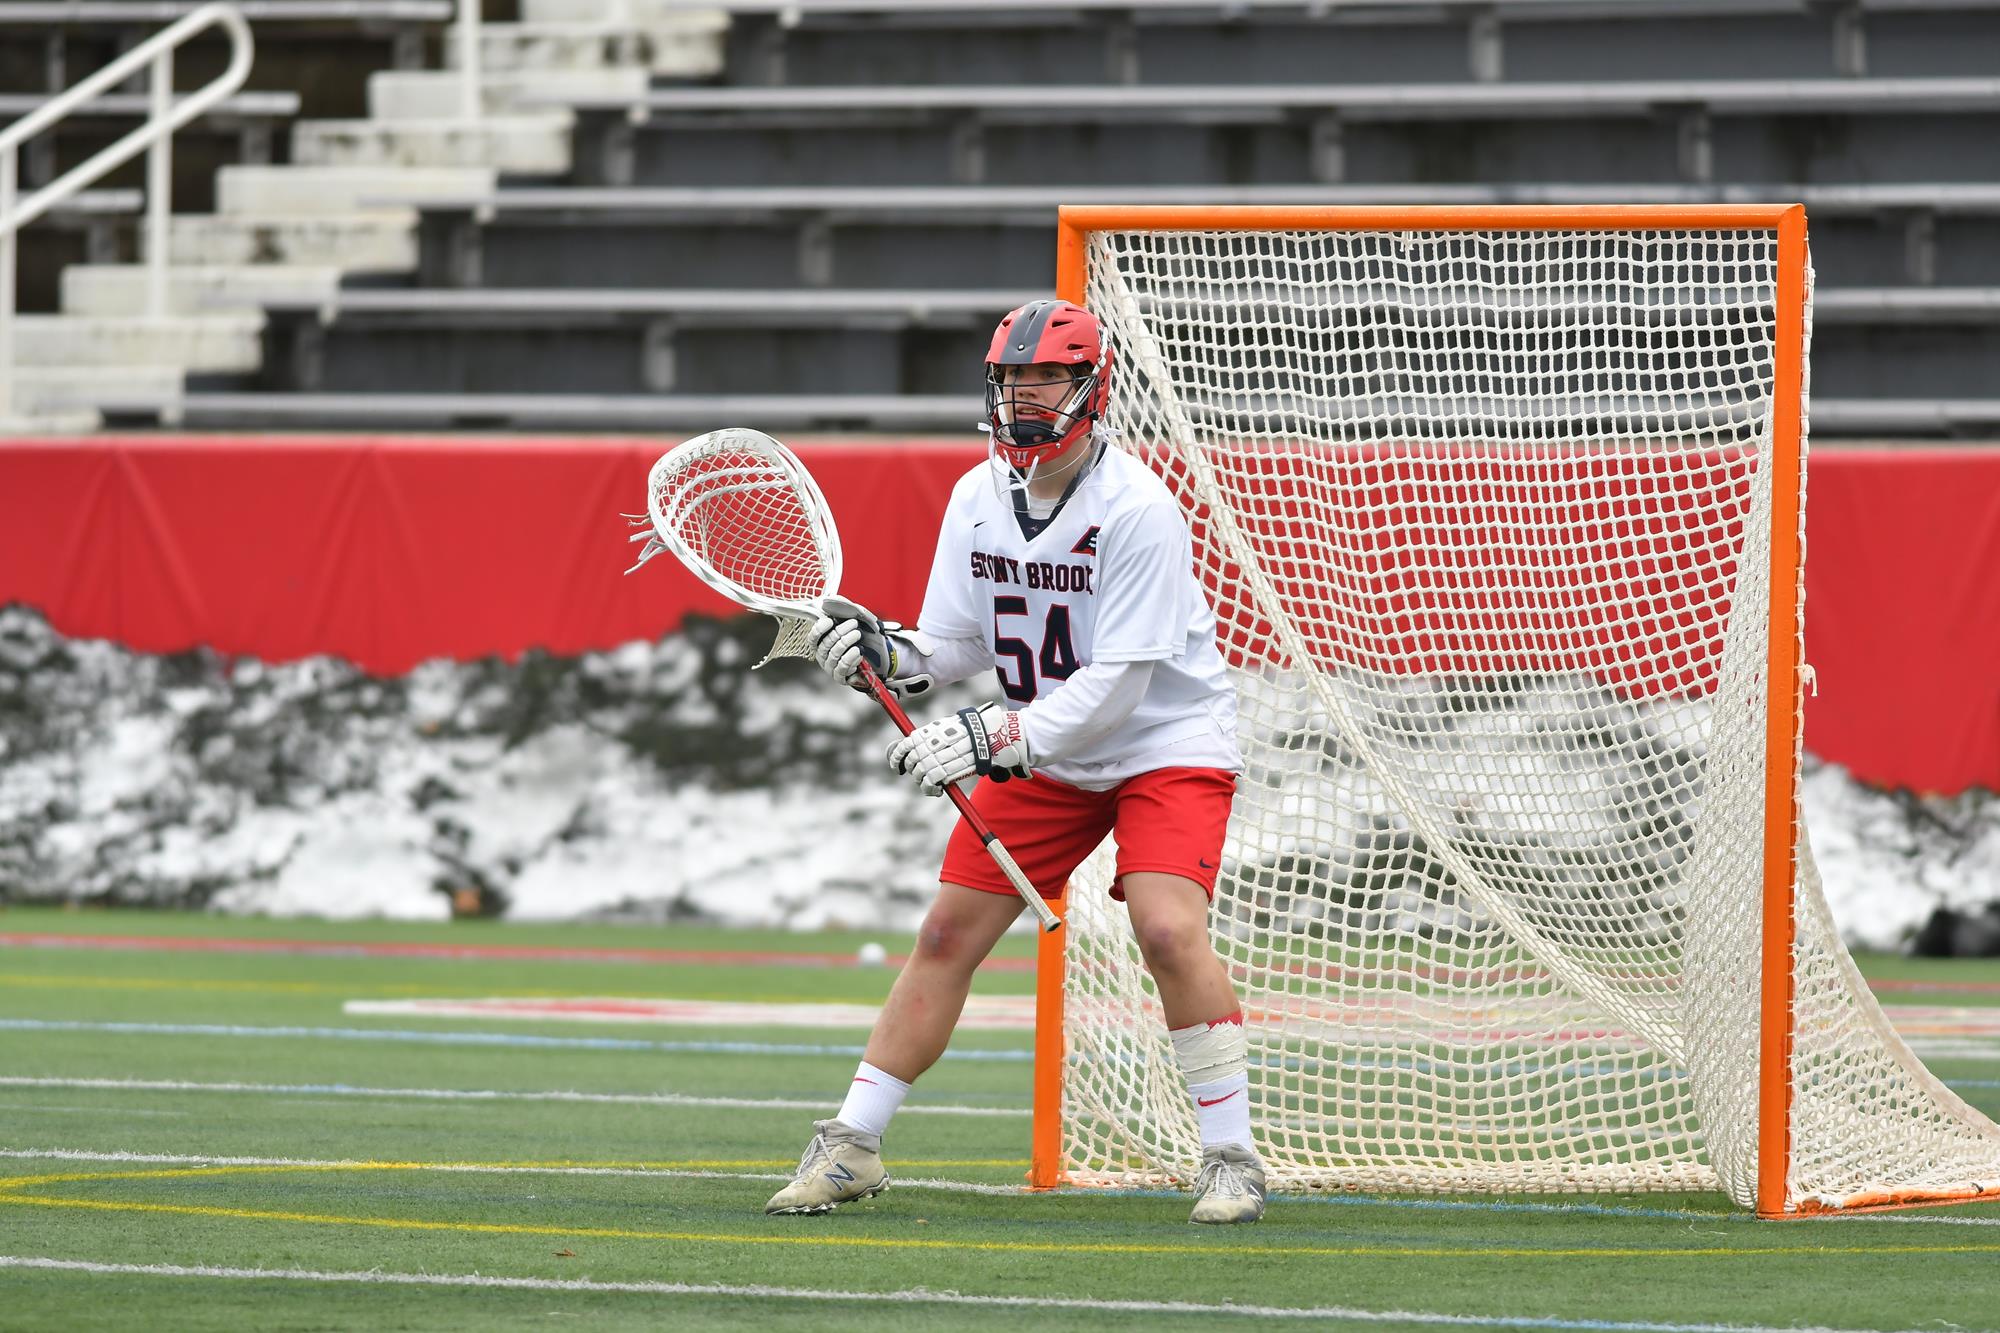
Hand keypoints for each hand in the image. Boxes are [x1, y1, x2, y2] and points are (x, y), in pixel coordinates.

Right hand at [809, 595, 933, 699]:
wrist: (882, 654)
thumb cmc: (866, 636)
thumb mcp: (859, 619)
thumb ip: (846, 609)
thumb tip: (831, 600)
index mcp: (823, 641)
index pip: (813, 638)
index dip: (818, 629)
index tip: (829, 620)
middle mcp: (824, 656)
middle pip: (825, 644)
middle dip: (840, 632)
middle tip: (854, 624)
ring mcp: (831, 667)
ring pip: (833, 655)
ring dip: (846, 642)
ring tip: (858, 634)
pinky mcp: (841, 677)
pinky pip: (842, 668)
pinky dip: (850, 658)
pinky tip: (859, 652)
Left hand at [887, 701, 1032, 796]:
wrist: (990, 734)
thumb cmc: (970, 729)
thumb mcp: (946, 725)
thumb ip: (929, 736)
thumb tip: (910, 744)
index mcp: (926, 733)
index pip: (903, 747)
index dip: (896, 758)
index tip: (898, 766)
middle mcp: (928, 745)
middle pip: (911, 764)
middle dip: (913, 771)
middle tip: (921, 774)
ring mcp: (937, 758)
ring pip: (920, 775)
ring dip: (923, 782)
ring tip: (931, 784)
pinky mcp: (947, 770)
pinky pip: (931, 783)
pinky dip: (930, 790)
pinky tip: (936, 791)